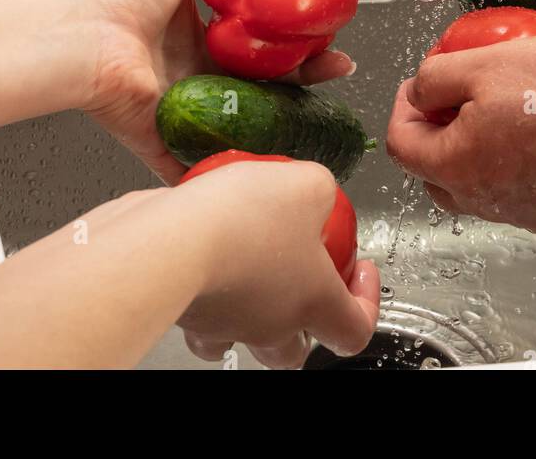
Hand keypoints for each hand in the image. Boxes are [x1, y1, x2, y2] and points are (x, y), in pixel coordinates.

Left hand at [81, 0, 353, 181]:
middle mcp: (197, 66)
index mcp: (200, 27)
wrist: (82, 38)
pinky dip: (237, 162)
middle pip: (265, 77)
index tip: (325, 27)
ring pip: (248, 118)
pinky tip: (274, 157)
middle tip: (336, 66)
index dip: (296, 31)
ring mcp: (188, 104)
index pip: (261, 32)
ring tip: (318, 108)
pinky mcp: (172, 137)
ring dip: (286, 119)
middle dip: (307, 75)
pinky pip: (206, 157)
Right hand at [173, 159, 379, 368]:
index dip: (367, 303)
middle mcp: (269, 326)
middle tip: (302, 281)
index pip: (356, 330)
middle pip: (295, 350)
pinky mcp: (184, 312)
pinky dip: (205, 291)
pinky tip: (204, 255)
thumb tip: (316, 193)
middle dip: (304, 323)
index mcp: (313, 302)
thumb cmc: (242, 223)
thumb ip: (321, 191)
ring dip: (249, 313)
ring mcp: (224, 326)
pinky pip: (199, 313)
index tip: (361, 273)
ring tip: (249, 268)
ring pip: (241, 338)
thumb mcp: (308, 184)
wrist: (168, 241)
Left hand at [386, 34, 535, 234]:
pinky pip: (522, 188)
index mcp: (453, 164)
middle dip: (437, 130)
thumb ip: (438, 77)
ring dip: (480, 146)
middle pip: (435, 169)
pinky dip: (519, 162)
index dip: (403, 104)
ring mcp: (522, 211)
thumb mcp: (487, 64)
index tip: (421, 83)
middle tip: (457, 96)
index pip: (400, 140)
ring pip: (480, 181)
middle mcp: (482, 199)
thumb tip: (421, 89)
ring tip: (504, 109)